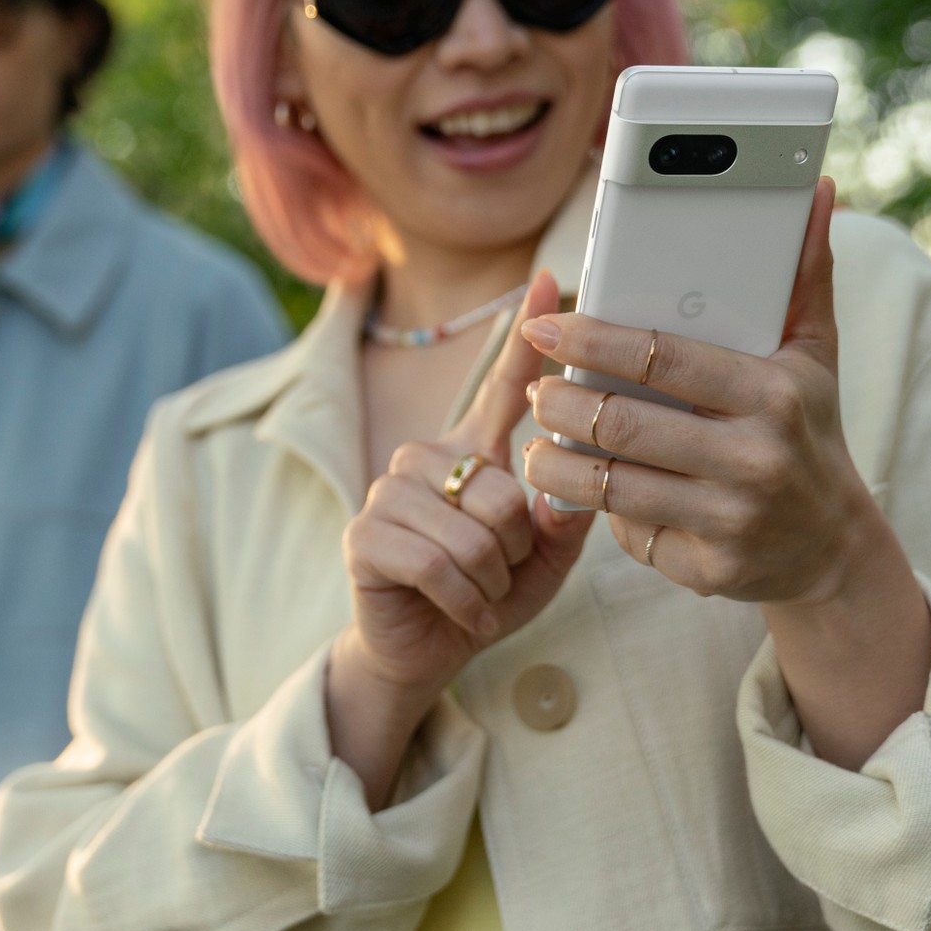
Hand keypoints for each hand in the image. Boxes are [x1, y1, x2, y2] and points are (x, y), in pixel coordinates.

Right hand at [339, 271, 594, 701]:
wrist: (428, 653)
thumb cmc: (488, 596)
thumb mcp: (544, 561)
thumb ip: (563, 521)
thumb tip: (567, 482)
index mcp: (472, 452)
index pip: (501, 384)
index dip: (527, 336)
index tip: (553, 277)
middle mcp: (426, 456)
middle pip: (503, 490)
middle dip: (517, 550)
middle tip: (500, 574)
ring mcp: (389, 490)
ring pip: (474, 530)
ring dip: (491, 580)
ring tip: (478, 594)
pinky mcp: (364, 535)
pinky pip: (437, 563)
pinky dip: (464, 601)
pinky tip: (463, 614)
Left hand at [521, 179, 889, 606]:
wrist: (833, 547)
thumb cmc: (809, 432)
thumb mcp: (816, 356)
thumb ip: (806, 274)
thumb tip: (817, 192)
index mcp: (773, 394)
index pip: (661, 356)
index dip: (590, 336)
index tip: (541, 325)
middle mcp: (753, 459)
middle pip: (621, 423)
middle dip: (559, 401)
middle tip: (535, 387)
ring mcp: (730, 520)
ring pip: (609, 486)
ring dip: (554, 462)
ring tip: (536, 440)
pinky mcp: (707, 569)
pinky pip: (629, 531)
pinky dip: (599, 510)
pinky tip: (588, 489)